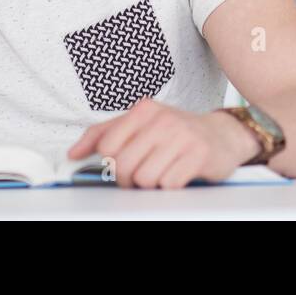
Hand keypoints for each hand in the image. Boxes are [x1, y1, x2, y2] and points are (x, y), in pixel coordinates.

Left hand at [67, 98, 258, 188]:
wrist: (221, 135)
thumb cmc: (176, 132)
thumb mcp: (140, 124)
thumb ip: (103, 134)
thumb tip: (74, 153)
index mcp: (144, 109)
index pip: (107, 146)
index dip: (112, 162)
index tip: (125, 161)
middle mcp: (162, 119)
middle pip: (124, 166)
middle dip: (129, 179)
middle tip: (143, 173)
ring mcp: (182, 136)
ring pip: (144, 179)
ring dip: (152, 183)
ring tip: (163, 170)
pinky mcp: (198, 155)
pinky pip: (168, 185)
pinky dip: (170, 186)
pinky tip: (179, 173)